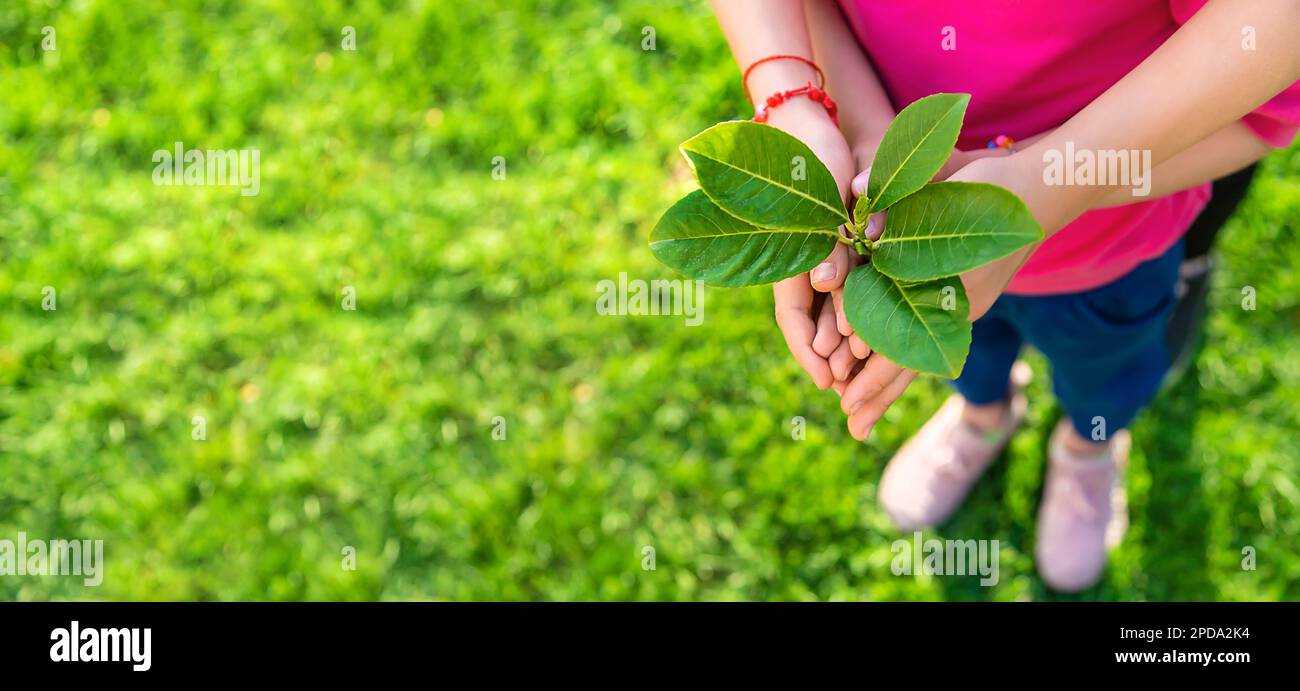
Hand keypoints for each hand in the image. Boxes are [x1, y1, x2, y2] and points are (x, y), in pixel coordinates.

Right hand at [766, 100, 855, 390]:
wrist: (809, 124)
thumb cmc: (809, 154)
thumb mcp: (818, 198)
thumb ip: (825, 239)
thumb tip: (825, 283)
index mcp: (787, 257)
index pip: (792, 318)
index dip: (806, 352)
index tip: (824, 381)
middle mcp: (801, 263)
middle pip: (810, 322)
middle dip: (827, 355)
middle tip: (845, 386)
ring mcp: (818, 255)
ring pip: (829, 308)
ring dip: (843, 337)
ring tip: (859, 367)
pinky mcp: (839, 243)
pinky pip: (847, 286)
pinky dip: (855, 309)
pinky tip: (869, 330)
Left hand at [837, 153, 1038, 440]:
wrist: (1044, 189)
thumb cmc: (991, 186)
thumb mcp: (942, 191)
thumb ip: (898, 207)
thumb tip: (865, 217)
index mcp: (947, 291)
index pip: (900, 341)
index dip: (870, 373)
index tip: (843, 398)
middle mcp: (955, 310)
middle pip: (907, 363)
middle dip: (876, 395)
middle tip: (851, 426)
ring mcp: (962, 310)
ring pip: (918, 358)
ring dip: (888, 388)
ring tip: (862, 418)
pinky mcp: (964, 302)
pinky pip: (929, 343)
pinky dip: (906, 365)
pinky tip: (890, 376)